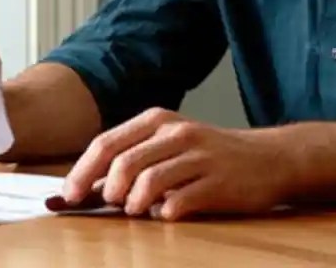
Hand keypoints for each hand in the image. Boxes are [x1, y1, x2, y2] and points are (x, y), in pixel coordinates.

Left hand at [60, 108, 294, 220]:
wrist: (268, 159)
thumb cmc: (209, 156)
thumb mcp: (169, 146)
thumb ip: (131, 160)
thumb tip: (84, 188)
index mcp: (157, 121)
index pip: (106, 143)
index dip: (82, 171)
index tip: (66, 197)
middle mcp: (176, 133)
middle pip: (123, 161)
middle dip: (104, 188)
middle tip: (105, 205)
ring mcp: (198, 157)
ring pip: (149, 180)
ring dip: (133, 202)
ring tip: (135, 211)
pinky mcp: (218, 183)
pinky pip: (180, 201)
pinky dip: (165, 212)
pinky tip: (167, 214)